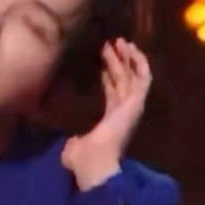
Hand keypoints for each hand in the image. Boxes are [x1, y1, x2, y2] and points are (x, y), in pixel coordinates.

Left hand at [62, 40, 151, 190]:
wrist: (94, 163)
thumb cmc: (82, 158)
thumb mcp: (72, 143)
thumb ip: (71, 136)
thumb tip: (60, 134)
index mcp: (111, 120)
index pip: (112, 93)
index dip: (107, 76)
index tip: (100, 61)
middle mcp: (124, 112)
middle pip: (123, 81)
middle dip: (117, 62)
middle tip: (109, 44)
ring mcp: (132, 107)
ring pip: (132, 76)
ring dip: (127, 58)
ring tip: (120, 41)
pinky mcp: (136, 102)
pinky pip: (143, 78)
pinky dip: (140, 62)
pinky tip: (131, 48)